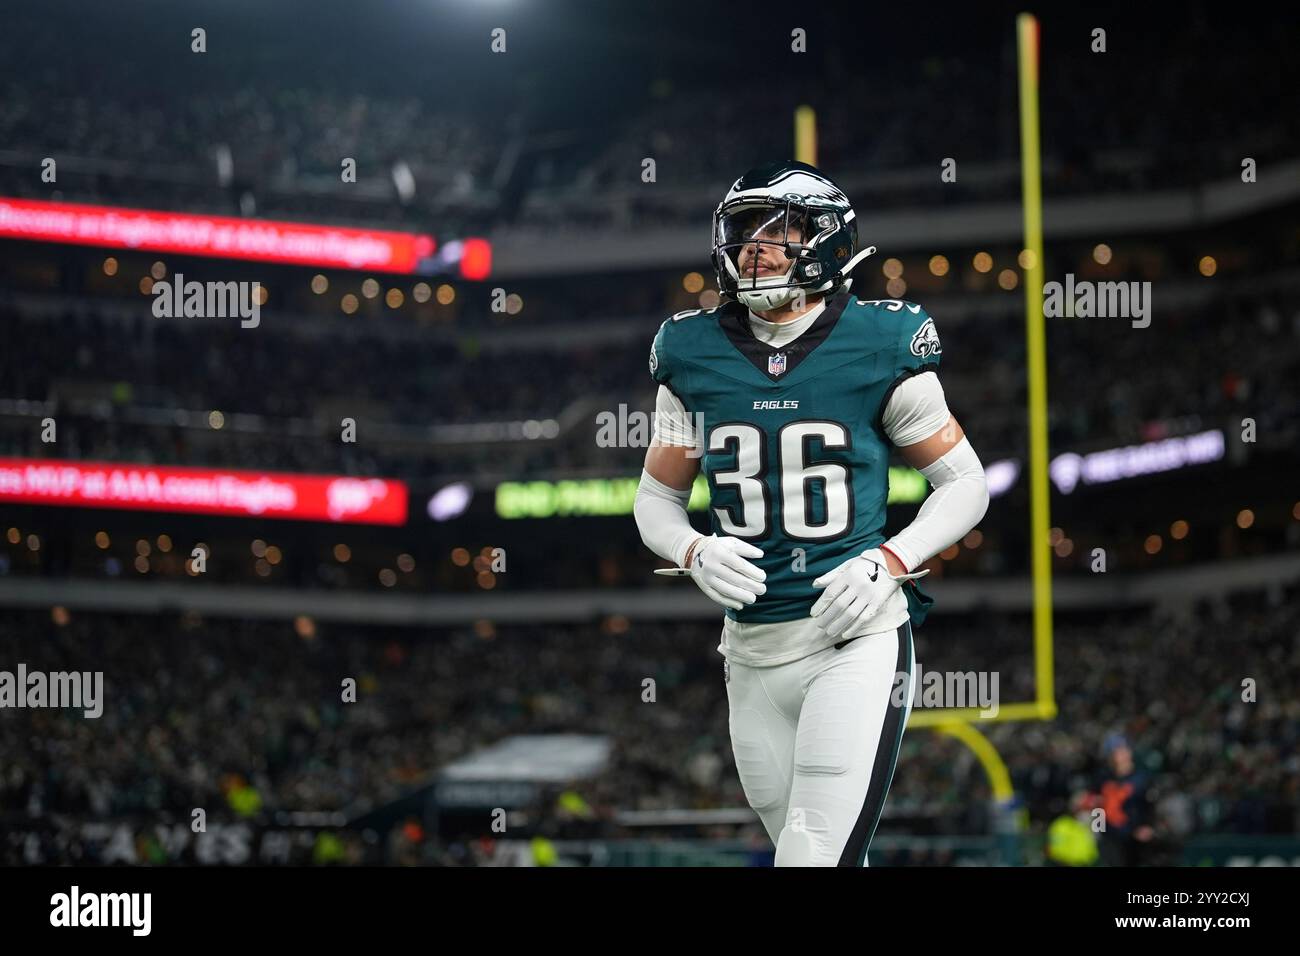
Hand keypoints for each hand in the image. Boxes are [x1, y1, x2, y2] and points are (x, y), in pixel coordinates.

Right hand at [686, 535, 766, 610]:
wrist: (693, 553)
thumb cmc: (718, 547)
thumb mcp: (730, 542)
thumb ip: (745, 548)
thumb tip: (760, 555)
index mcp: (718, 552)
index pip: (738, 564)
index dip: (752, 572)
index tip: (763, 577)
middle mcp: (711, 565)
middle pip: (733, 578)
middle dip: (750, 586)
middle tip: (762, 589)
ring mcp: (706, 578)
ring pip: (725, 590)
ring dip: (741, 596)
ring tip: (753, 599)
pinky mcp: (704, 587)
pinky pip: (717, 597)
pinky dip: (729, 602)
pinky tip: (740, 605)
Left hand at [810, 548, 927, 638]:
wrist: (893, 562)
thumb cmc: (867, 563)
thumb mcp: (848, 564)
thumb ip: (831, 575)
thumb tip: (814, 584)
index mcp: (849, 575)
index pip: (831, 593)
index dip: (821, 605)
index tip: (814, 613)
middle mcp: (858, 585)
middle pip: (839, 605)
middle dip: (827, 617)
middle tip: (820, 625)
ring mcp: (869, 595)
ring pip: (850, 614)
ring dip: (838, 624)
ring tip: (829, 632)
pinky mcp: (878, 602)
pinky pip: (864, 617)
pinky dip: (854, 627)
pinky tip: (846, 633)